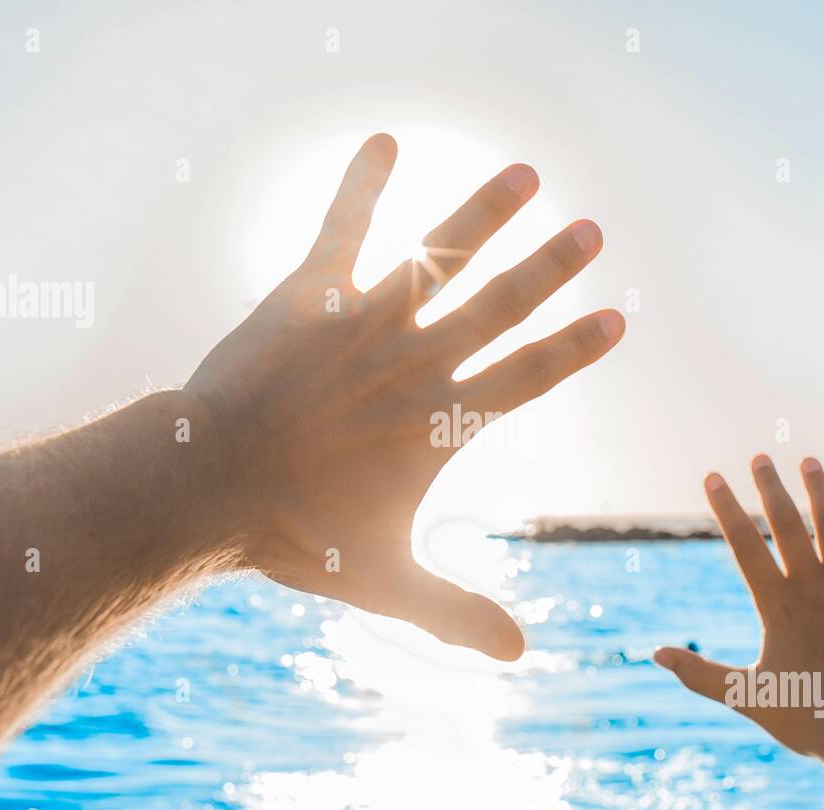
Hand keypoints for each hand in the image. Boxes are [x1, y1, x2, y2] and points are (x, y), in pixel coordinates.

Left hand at [185, 134, 623, 659]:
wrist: (207, 489)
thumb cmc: (296, 537)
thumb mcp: (388, 584)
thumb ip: (456, 611)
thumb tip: (523, 655)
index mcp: (440, 422)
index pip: (528, 379)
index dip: (573, 350)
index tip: (617, 318)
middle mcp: (415, 362)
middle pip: (499, 307)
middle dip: (549, 269)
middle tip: (592, 229)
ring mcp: (364, 323)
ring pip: (439, 259)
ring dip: (485, 215)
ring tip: (527, 174)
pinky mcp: (308, 297)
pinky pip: (341, 231)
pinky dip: (361, 187)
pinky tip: (383, 140)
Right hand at [654, 456, 823, 758]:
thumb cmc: (805, 719)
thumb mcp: (744, 696)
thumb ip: (698, 674)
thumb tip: (656, 654)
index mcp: (776, 604)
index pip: (744, 544)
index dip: (726, 507)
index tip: (713, 477)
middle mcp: (813, 587)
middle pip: (786, 524)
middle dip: (769, 487)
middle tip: (759, 457)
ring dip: (820, 492)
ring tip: (808, 461)